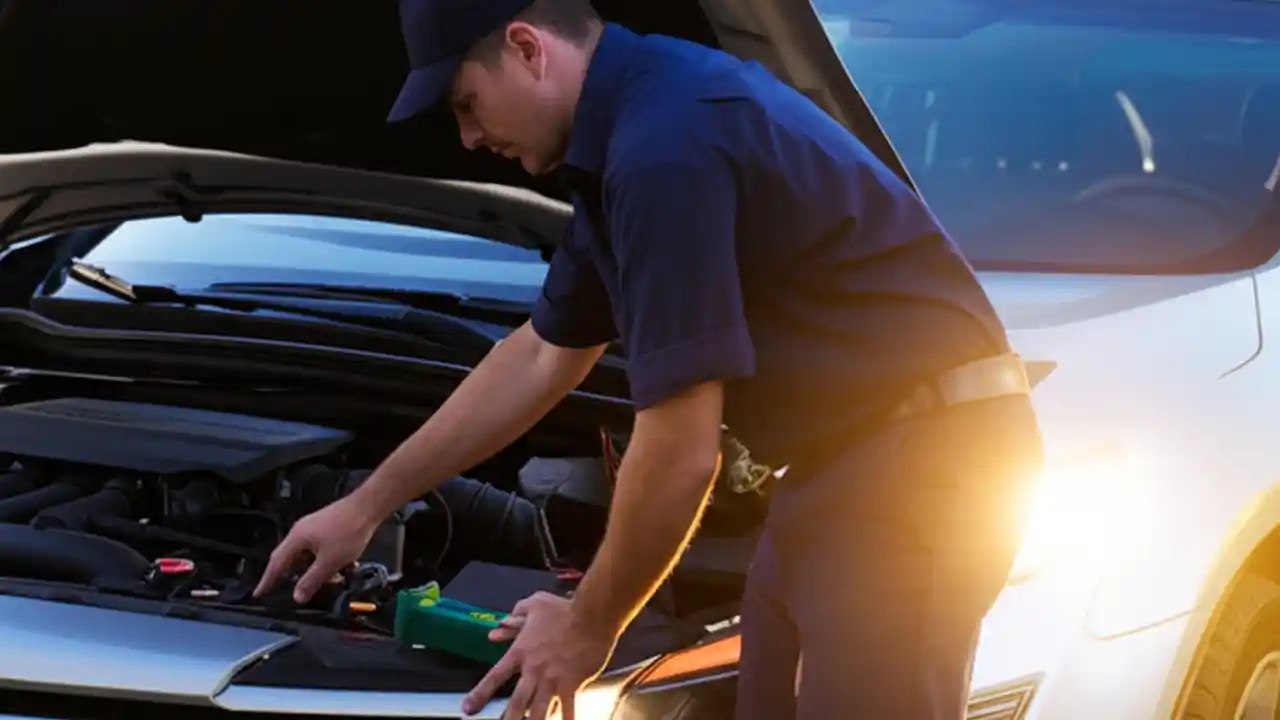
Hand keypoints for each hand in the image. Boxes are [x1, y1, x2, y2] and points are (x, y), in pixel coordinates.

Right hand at [253, 497, 379, 603]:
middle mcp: (301, 531)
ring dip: (317, 569)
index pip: (276, 564)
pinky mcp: (327, 526)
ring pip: (309, 555)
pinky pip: (320, 548)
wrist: (368, 507)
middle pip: (292, 559)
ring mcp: (314, 527)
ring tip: (332, 579)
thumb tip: (297, 597)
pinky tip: (343, 566)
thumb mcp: (330, 562)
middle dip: (298, 576)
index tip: (259, 593)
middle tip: (300, 591)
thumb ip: (312, 580)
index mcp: (296, 539)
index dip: (267, 580)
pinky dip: (327, 560)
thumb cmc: (348, 533)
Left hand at [463, 592, 615, 719]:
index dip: (479, 694)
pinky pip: (566, 709)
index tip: (468, 709)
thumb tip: (499, 624)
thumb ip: (516, 615)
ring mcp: (553, 679)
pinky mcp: (572, 684)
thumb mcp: (536, 604)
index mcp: (521, 652)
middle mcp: (533, 670)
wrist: (592, 616)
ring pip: (537, 710)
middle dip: (506, 719)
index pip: (495, 677)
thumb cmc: (564, 610)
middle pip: (515, 702)